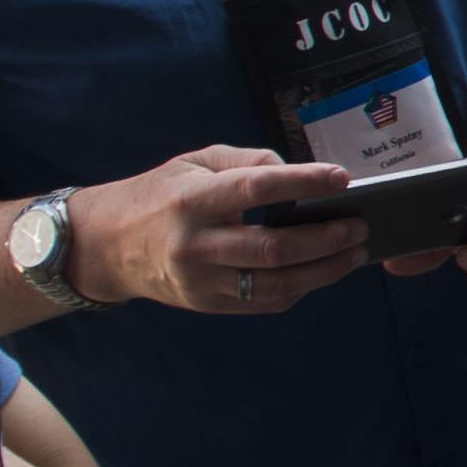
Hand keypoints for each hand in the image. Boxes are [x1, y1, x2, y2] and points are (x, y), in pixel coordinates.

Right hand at [79, 146, 369, 315]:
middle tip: (361, 226)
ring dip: (324, 271)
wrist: (105, 245)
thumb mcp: (196, 163)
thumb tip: (298, 172)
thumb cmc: (161, 194)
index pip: (256, 188)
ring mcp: (201, 281)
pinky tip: (323, 271)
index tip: (342, 178)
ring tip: (355, 252)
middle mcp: (196, 245)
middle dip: (326, 239)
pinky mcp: (207, 304)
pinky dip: (301, 288)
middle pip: (273, 248)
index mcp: (192, 200)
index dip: (303, 182)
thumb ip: (247, 162)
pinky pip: (264, 302)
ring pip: (275, 284)